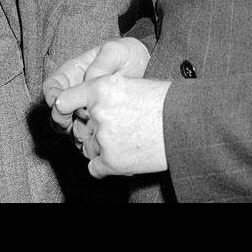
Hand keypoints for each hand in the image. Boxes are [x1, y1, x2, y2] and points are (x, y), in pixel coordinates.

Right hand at [43, 37, 150, 134]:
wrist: (150, 68)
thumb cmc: (128, 55)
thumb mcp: (115, 52)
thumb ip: (100, 65)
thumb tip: (88, 82)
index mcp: (73, 73)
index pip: (50, 87)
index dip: (51, 97)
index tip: (61, 103)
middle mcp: (75, 94)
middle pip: (56, 112)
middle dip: (61, 120)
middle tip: (77, 121)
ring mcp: (86, 110)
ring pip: (70, 128)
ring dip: (76, 133)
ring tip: (93, 131)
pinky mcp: (99, 124)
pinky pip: (87, 136)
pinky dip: (91, 140)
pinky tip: (103, 137)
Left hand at [52, 74, 169, 177]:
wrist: (186, 124)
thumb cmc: (166, 102)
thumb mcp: (132, 84)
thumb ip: (105, 93)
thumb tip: (85, 104)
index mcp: (100, 88)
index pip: (64, 99)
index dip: (66, 108)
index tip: (69, 113)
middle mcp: (97, 112)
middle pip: (80, 126)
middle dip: (92, 129)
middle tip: (116, 128)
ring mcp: (103, 138)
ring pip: (88, 147)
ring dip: (102, 147)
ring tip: (127, 142)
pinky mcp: (111, 161)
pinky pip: (94, 167)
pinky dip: (105, 165)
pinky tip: (123, 157)